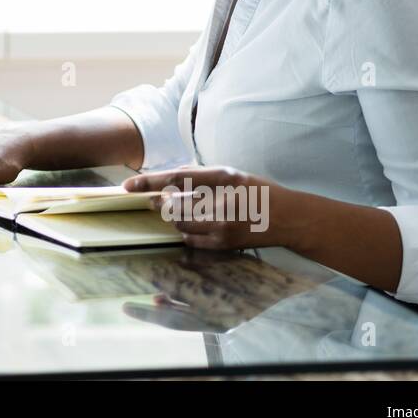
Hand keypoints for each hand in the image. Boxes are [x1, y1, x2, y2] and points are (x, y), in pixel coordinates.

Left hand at [123, 165, 292, 248]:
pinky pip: (191, 239)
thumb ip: (201, 174)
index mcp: (223, 178)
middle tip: (152, 200)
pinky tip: (192, 225)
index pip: (177, 179)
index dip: (150, 182)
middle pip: (173, 205)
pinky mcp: (223, 244)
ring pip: (179, 224)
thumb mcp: (231, 174)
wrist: (288, 218)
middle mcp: (221, 202)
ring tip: (175, 211)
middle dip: (159, 203)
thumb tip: (171, 176)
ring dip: (172, 218)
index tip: (129, 185)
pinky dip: (185, 232)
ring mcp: (222, 226)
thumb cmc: (257, 191)